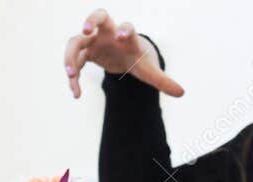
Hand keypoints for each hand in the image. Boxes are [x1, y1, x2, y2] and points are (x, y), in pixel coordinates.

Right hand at [63, 9, 183, 98]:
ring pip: (76, 41)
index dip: (124, 29)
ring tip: (71, 76)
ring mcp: (94, 40)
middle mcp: (108, 32)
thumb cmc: (137, 59)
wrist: (124, 56)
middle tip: (84, 31)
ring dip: (70, 57)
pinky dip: (73, 77)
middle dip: (90, 20)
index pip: (126, 26)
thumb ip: (162, 80)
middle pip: (97, 15)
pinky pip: (73, 60)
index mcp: (126, 35)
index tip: (121, 36)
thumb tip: (182, 93)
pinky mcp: (84, 51)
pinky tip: (77, 94)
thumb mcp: (148, 70)